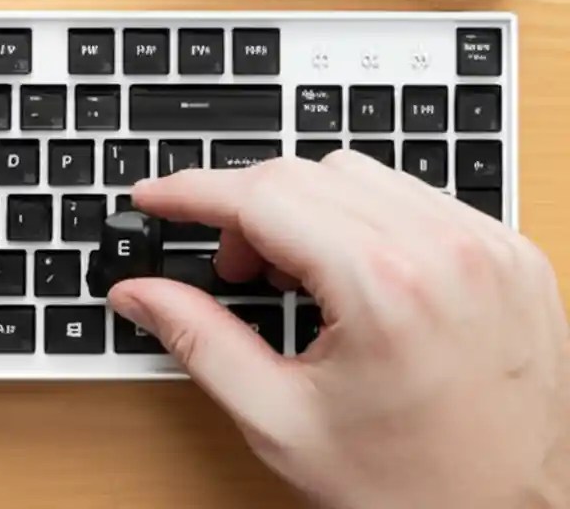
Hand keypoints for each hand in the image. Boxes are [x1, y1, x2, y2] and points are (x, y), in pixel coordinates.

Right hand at [109, 150, 569, 508]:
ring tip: (294, 279)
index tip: (154, 198)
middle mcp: (448, 250)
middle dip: (245, 208)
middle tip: (228, 269)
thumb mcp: (280, 422)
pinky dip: (364, 219)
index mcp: (387, 287)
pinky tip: (349, 275)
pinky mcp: (512, 257)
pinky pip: (416, 199)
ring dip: (305, 208)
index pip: (262, 196)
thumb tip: (139, 293)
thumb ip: (198, 341)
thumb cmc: (414, 491)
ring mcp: (490, 248)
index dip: (192, 192)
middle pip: (306, 174)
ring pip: (361, 175)